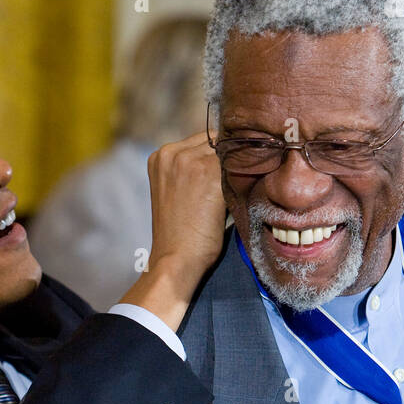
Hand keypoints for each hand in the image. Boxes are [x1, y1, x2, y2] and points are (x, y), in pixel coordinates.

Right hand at [119, 132, 225, 331]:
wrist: (175, 261)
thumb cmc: (180, 237)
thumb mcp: (177, 194)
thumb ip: (193, 171)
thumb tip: (228, 158)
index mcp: (159, 156)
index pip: (202, 142)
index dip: (220, 158)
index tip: (231, 174)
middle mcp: (171, 152)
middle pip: (215, 142)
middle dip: (229, 161)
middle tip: (240, 184)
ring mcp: (187, 159)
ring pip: (228, 152)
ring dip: (238, 169)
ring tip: (240, 193)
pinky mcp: (206, 172)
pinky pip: (236, 165)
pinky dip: (244, 179)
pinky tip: (244, 197)